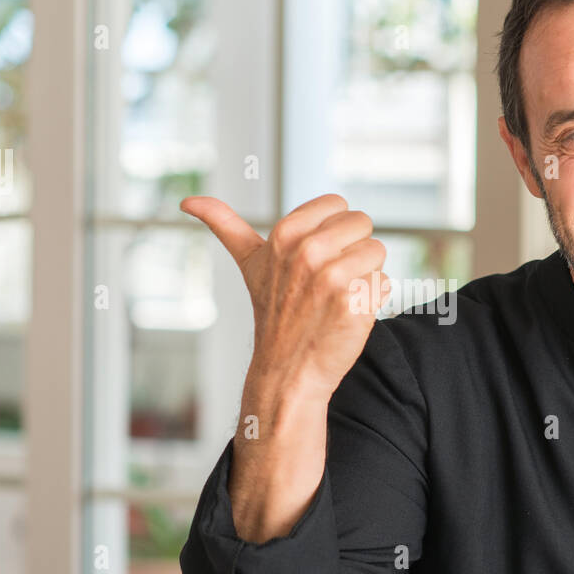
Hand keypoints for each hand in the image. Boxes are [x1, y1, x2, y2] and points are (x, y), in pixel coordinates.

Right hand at [181, 193, 389, 404]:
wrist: (287, 371)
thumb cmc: (274, 313)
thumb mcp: (249, 263)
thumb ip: (224, 225)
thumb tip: (188, 202)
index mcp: (284, 234)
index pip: (339, 205)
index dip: (334, 230)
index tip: (316, 257)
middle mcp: (307, 252)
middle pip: (363, 225)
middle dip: (352, 250)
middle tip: (328, 282)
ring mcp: (331, 278)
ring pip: (377, 253)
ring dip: (365, 276)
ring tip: (337, 298)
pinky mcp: (355, 304)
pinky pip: (385, 284)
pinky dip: (373, 301)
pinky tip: (348, 316)